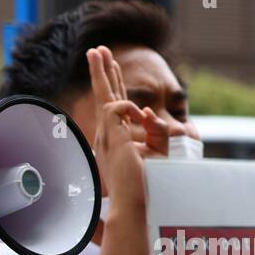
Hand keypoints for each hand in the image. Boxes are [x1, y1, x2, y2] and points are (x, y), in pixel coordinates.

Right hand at [87, 45, 166, 212]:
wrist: (135, 205)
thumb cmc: (145, 187)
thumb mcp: (157, 153)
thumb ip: (155, 132)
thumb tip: (149, 114)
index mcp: (114, 140)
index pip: (114, 108)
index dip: (114, 85)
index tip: (112, 67)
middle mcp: (107, 136)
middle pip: (105, 96)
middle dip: (101, 71)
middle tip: (97, 49)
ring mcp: (107, 137)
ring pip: (104, 96)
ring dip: (102, 72)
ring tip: (98, 51)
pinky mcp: (112, 138)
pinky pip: (117, 109)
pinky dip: (130, 107)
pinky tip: (140, 115)